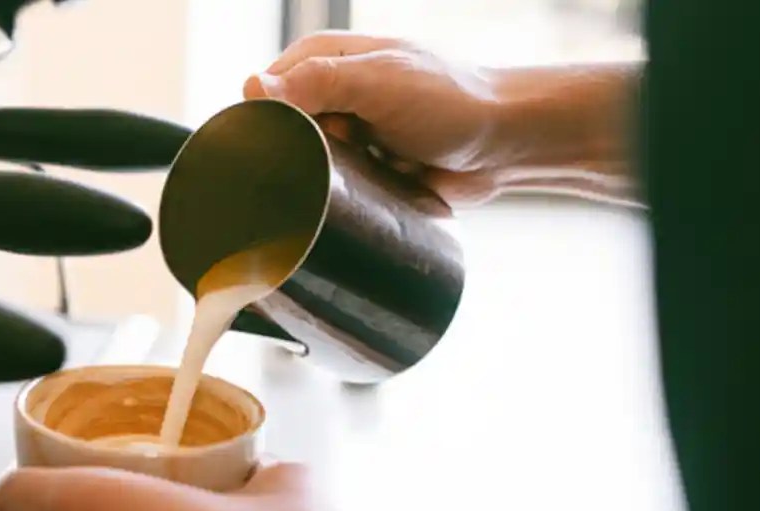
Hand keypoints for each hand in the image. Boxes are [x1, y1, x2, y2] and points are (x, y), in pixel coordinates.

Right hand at [244, 32, 641, 204]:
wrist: (506, 144)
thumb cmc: (451, 101)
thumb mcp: (380, 83)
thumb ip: (319, 83)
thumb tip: (252, 88)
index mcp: (322, 59)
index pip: (263, 93)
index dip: (270, 122)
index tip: (303, 142)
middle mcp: (327, 94)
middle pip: (279, 135)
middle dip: (298, 156)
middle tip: (341, 160)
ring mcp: (343, 135)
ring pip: (302, 168)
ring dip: (322, 181)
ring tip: (359, 177)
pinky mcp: (359, 172)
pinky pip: (329, 192)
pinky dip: (339, 200)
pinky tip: (357, 201)